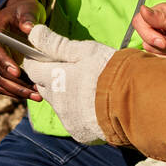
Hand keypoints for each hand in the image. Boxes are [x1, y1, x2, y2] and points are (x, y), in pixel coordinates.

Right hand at [0, 0, 46, 102]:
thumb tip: (29, 28)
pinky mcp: (1, 69)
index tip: (17, 72)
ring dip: (17, 91)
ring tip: (37, 95)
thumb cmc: (24, 10)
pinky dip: (16, 92)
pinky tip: (32, 95)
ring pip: (0, 81)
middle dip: (15, 83)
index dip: (3, 61)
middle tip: (34, 90)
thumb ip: (27, 16)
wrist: (21, 15)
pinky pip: (4, 85)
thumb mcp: (27, 8)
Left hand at [22, 24, 115, 143]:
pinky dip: (79, 112)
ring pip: (58, 104)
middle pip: (44, 87)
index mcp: (54, 79)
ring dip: (66, 96)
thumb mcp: (84, 50)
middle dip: (51, 78)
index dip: (38, 61)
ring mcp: (68, 119)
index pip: (32, 68)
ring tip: (87, 87)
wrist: (134, 101)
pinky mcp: (80, 133)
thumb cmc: (109, 70)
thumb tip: (34, 32)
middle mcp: (57, 102)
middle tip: (72, 70)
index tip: (49, 56)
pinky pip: (73, 120)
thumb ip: (56, 43)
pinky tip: (95, 105)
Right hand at [131, 3, 165, 61]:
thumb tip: (142, 9)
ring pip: (154, 53)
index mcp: (161, 12)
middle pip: (147, 41)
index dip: (148, 34)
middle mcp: (157, 26)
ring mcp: (160, 41)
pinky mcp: (164, 55)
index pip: (139, 22)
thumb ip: (164, 18)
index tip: (162, 43)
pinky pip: (161, 62)